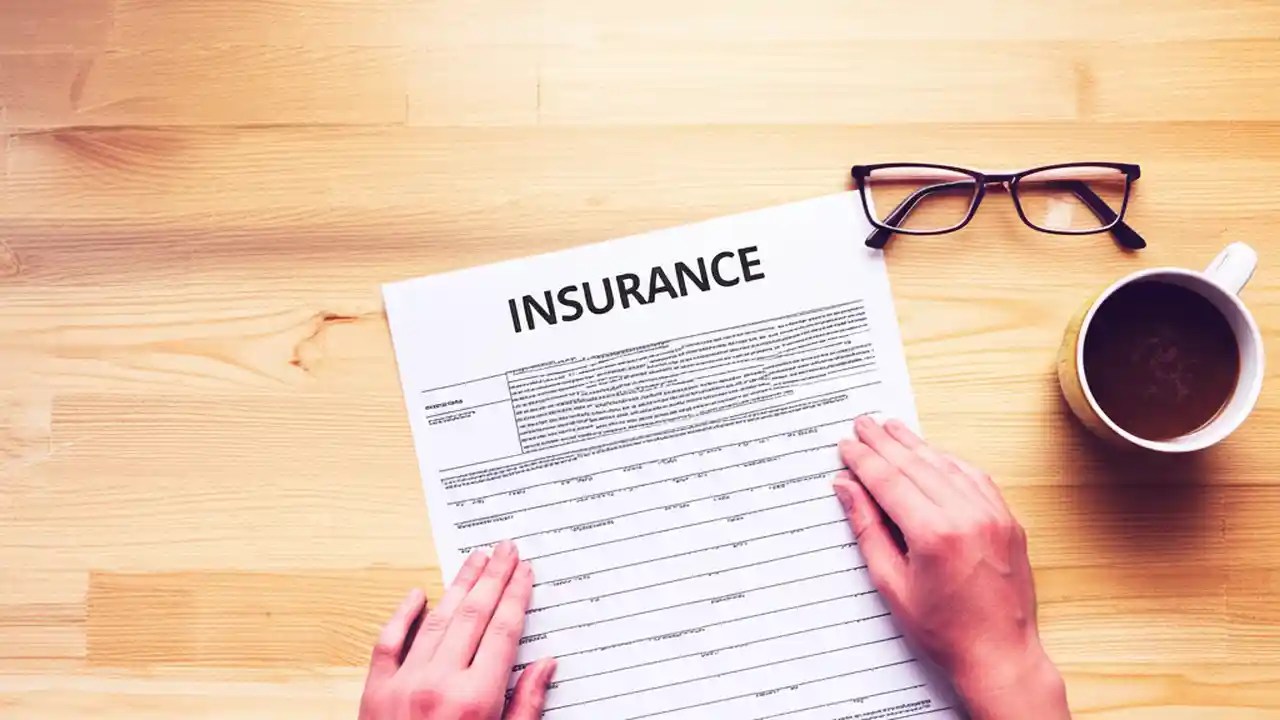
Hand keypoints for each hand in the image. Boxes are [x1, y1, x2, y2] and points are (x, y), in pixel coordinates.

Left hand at [359, 541, 556, 719]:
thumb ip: (526, 707)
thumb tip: (546, 666)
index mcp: (476, 701)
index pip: (504, 631)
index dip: (517, 595)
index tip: (525, 571)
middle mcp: (438, 685)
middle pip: (474, 615)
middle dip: (492, 577)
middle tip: (504, 548)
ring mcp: (403, 686)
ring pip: (437, 620)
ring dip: (458, 585)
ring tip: (473, 560)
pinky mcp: (374, 695)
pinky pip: (389, 643)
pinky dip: (403, 615)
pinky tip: (418, 594)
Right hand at [832, 417, 1068, 719]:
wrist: (1000, 655)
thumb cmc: (946, 631)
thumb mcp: (892, 584)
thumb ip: (868, 530)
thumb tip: (847, 490)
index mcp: (935, 535)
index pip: (890, 481)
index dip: (864, 460)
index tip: (847, 446)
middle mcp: (968, 517)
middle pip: (916, 465)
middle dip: (885, 442)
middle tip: (864, 424)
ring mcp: (993, 516)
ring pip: (947, 465)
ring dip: (916, 444)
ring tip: (892, 428)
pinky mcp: (1007, 521)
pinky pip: (976, 478)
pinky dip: (949, 461)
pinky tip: (933, 453)